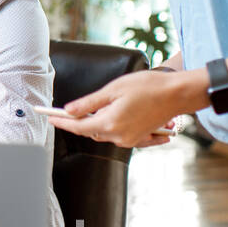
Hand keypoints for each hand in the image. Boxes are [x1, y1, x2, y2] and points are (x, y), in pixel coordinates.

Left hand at [47, 69, 190, 147]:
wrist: (177, 93)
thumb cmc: (147, 86)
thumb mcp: (113, 90)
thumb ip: (89, 103)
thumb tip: (68, 111)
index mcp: (110, 123)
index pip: (79, 127)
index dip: (63, 123)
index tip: (50, 119)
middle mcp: (119, 136)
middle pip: (92, 131)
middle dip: (79, 123)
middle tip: (67, 112)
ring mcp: (131, 139)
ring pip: (105, 134)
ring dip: (96, 124)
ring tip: (92, 110)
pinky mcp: (140, 138)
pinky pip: (120, 136)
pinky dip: (112, 128)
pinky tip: (112, 116)